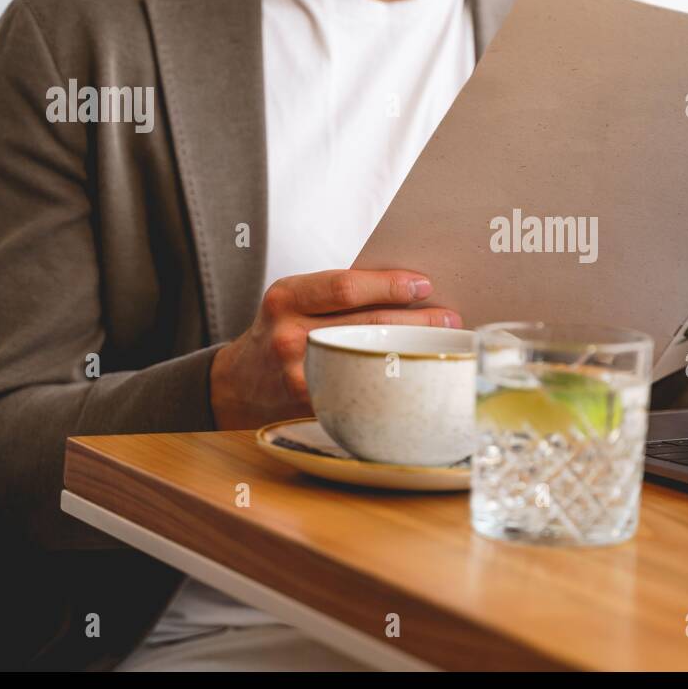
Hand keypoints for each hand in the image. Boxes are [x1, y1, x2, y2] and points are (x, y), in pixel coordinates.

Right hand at [209, 269, 460, 429]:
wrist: (238, 383)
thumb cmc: (280, 331)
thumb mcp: (295, 301)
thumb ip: (337, 295)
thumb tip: (408, 288)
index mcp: (286, 296)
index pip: (345, 287)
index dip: (389, 285)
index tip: (424, 285)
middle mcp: (288, 334)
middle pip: (365, 323)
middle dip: (415, 319)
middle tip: (449, 317)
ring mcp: (298, 373)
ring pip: (369, 357)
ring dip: (412, 349)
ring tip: (442, 341)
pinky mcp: (310, 404)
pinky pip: (360, 387)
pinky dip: (392, 377)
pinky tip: (416, 372)